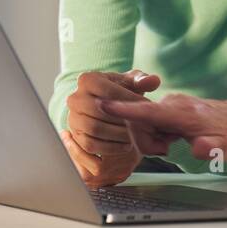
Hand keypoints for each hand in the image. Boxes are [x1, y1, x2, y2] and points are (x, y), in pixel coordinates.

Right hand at [62, 69, 160, 186]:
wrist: (108, 108)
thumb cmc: (123, 92)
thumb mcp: (133, 83)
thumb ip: (143, 80)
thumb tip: (153, 81)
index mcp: (87, 80)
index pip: (109, 91)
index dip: (129, 99)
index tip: (146, 106)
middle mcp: (75, 98)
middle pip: (99, 111)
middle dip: (123, 119)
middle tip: (142, 125)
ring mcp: (72, 118)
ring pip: (94, 129)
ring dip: (118, 134)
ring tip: (135, 135)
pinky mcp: (76, 136)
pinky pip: (90, 145)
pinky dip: (111, 147)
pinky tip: (127, 146)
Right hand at [97, 93, 226, 166]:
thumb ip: (212, 148)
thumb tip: (200, 149)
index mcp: (183, 112)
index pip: (149, 110)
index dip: (125, 109)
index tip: (104, 104)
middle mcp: (173, 104)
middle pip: (139, 121)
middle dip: (144, 140)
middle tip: (166, 150)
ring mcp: (169, 105)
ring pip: (143, 124)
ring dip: (150, 139)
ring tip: (171, 144)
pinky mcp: (167, 110)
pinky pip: (148, 123)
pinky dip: (154, 135)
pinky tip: (169, 139)